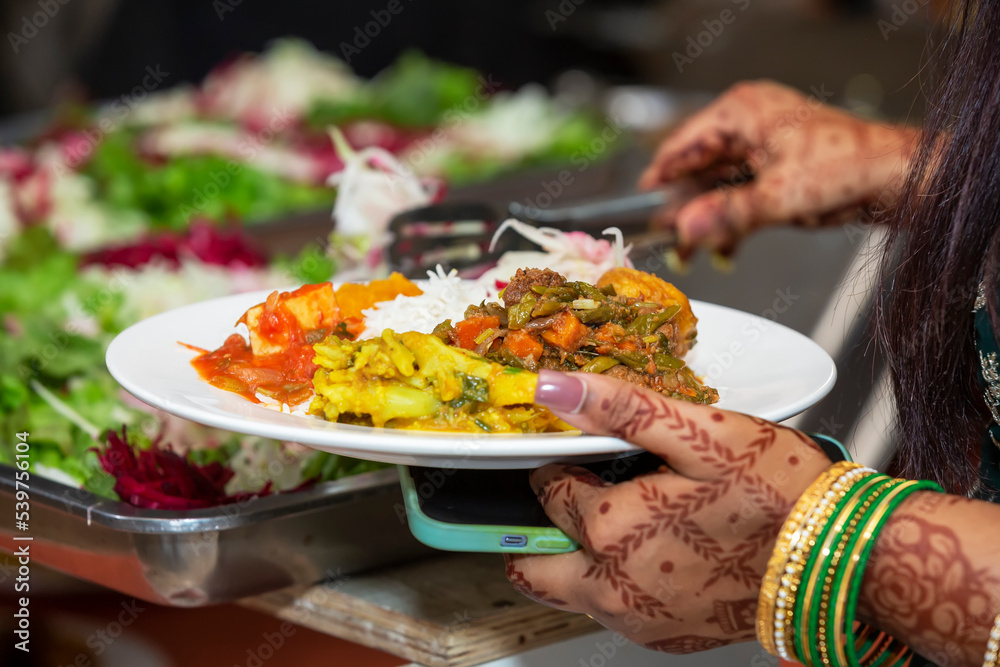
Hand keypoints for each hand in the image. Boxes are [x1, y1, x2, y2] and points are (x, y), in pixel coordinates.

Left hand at [506, 370, 831, 652]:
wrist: (841, 559)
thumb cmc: (778, 494)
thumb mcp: (699, 433)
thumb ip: (618, 408)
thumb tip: (554, 387)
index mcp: (612, 530)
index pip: (547, 492)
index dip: (561, 466)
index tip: (583, 456)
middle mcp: (613, 589)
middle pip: (533, 565)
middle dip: (539, 531)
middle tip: (574, 500)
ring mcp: (639, 621)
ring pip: (571, 592)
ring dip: (576, 559)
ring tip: (627, 521)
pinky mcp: (667, 639)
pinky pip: (615, 613)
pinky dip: (616, 584)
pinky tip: (658, 553)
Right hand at [638, 80, 918, 254]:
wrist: (899, 179)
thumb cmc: (851, 166)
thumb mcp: (782, 195)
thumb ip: (729, 214)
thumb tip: (685, 229)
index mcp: (741, 113)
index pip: (681, 146)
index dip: (658, 181)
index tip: (639, 211)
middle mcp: (745, 127)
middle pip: (694, 170)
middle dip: (682, 209)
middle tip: (667, 242)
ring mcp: (758, 150)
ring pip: (713, 188)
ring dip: (704, 222)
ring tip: (690, 254)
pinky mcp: (770, 173)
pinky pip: (735, 198)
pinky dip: (727, 224)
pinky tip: (724, 251)